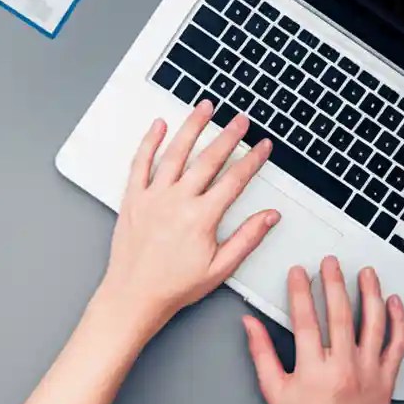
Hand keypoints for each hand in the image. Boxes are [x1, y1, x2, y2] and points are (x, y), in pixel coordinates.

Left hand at [97, 100, 279, 336]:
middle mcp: (177, 201)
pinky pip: (140, 163)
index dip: (252, 160)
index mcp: (201, 218)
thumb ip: (247, 238)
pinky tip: (158, 126)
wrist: (133, 295)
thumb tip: (269, 217)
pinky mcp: (133, 199)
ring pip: (175, 153)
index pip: (234, 180)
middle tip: (241, 120)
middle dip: (228, 136)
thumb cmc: (174, 286)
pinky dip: (149, 142)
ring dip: (192, 127)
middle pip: (208, 159)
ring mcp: (153, 197)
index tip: (262, 146)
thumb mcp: (220, 267)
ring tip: (205, 108)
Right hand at [243, 257, 403, 403]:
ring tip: (366, 272)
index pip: (306, 321)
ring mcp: (369, 372)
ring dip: (370, 293)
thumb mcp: (275, 391)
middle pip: (340, 315)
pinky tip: (393, 302)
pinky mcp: (387, 378)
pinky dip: (398, 320)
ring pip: (373, 323)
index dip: (300, 292)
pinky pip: (397, 343)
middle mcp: (344, 369)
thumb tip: (249, 324)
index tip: (299, 273)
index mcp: (314, 372)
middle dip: (334, 283)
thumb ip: (261, 353)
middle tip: (330, 263)